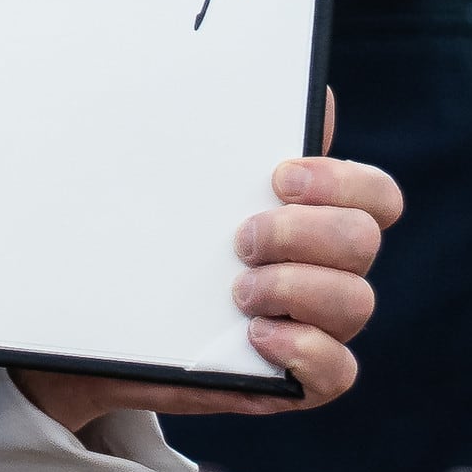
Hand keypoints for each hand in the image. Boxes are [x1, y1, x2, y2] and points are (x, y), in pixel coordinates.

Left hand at [13, 126, 402, 427]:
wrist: (95, 319)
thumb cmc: (148, 241)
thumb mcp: (177, 185)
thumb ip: (234, 141)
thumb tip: (310, 93)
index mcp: (311, 216)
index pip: (376, 195)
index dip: (342, 182)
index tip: (278, 177)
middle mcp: (326, 269)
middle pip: (364, 241)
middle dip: (302, 233)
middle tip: (240, 239)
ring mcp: (315, 325)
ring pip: (357, 302)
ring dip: (295, 288)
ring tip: (236, 291)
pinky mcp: (293, 379)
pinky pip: (338, 372)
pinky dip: (305, 350)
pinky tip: (255, 336)